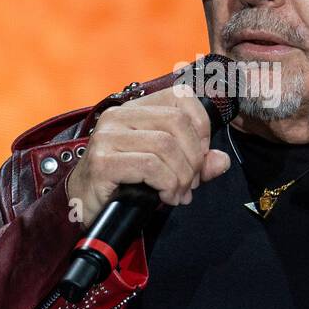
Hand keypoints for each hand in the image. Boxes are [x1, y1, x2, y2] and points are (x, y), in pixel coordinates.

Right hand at [64, 84, 232, 224]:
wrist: (87, 211)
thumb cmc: (125, 186)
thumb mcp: (167, 171)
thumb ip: (195, 164)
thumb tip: (221, 161)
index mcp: (135, 109)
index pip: (181, 97)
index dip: (201, 127)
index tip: (199, 156)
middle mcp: (118, 116)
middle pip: (177, 122)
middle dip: (193, 157)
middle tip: (190, 182)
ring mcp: (107, 137)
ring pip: (166, 145)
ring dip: (181, 176)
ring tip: (177, 194)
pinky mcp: (102, 162)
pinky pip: (150, 166)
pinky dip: (167, 184)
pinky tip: (164, 197)